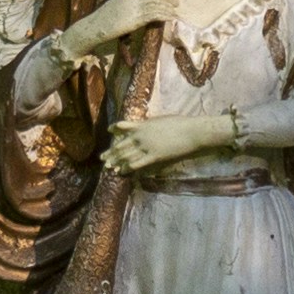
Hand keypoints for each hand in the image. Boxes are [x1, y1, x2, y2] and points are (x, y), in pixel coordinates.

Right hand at [57, 0, 180, 61]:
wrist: (95, 26)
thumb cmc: (106, 16)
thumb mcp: (119, 2)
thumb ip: (131, 0)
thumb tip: (144, 1)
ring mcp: (135, 7)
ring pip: (158, 4)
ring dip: (169, 7)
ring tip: (176, 10)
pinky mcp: (135, 19)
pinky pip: (154, 15)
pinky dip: (165, 15)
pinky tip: (171, 17)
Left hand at [103, 110, 232, 176]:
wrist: (190, 132)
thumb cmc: (179, 124)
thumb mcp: (160, 121)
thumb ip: (149, 125)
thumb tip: (144, 126)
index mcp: (142, 125)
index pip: (123, 127)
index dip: (115, 130)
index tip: (109, 132)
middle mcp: (140, 136)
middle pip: (121, 145)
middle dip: (111, 152)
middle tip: (102, 158)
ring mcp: (146, 147)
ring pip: (126, 156)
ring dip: (116, 162)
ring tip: (108, 167)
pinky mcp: (153, 157)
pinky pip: (137, 164)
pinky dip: (127, 168)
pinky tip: (121, 172)